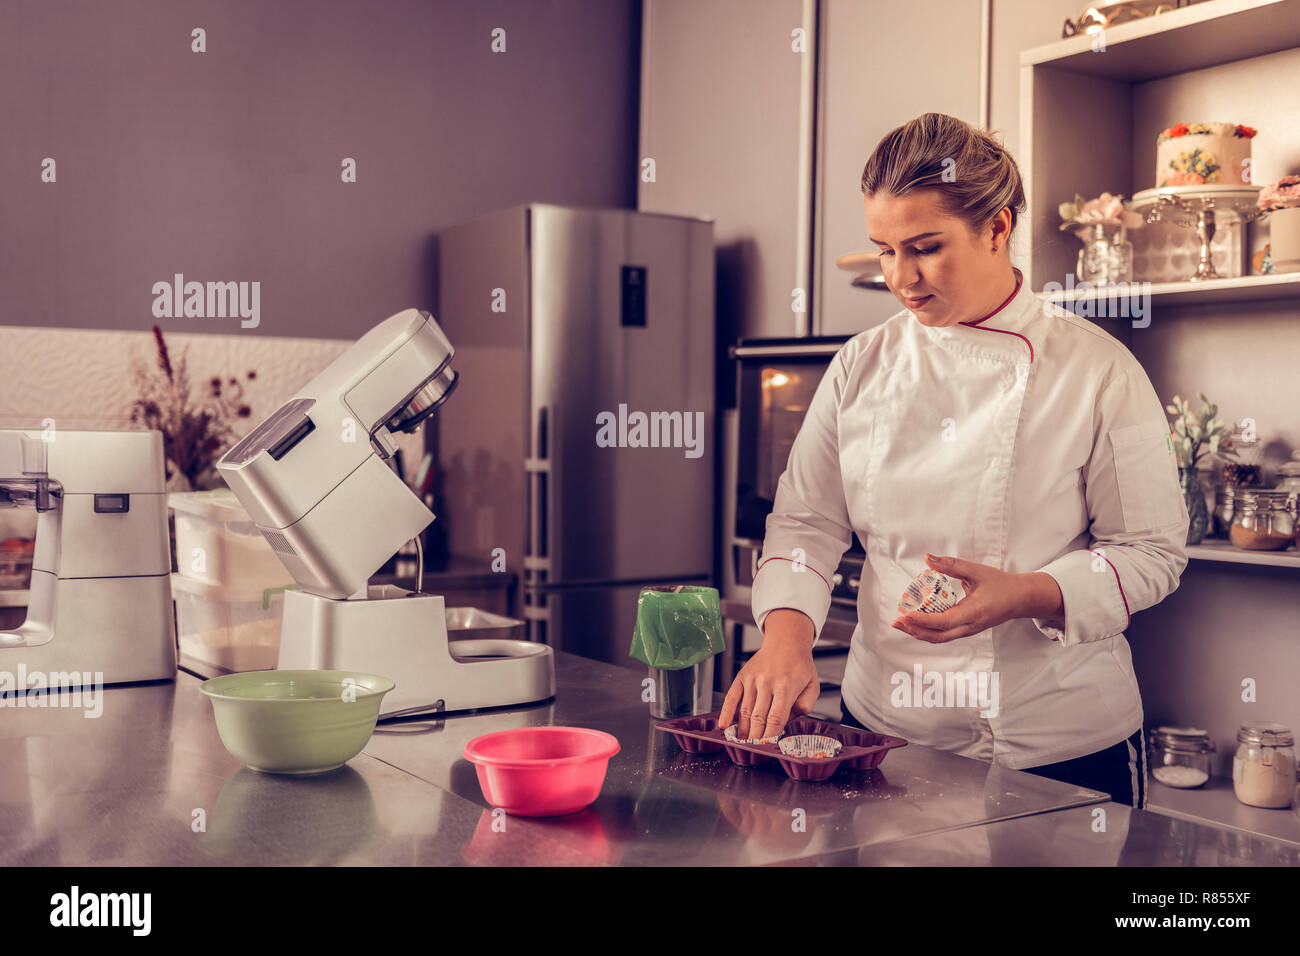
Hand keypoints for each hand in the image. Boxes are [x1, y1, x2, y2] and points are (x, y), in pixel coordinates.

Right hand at [719, 609, 819, 739]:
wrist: (786, 641)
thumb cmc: (800, 666)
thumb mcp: (813, 686)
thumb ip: (806, 705)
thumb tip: (789, 720)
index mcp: (786, 687)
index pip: (776, 718)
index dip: (770, 736)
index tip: (767, 748)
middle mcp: (767, 683)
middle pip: (758, 717)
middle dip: (755, 737)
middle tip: (753, 750)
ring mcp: (753, 679)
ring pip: (745, 710)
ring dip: (742, 729)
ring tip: (742, 743)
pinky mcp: (742, 676)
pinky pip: (731, 696)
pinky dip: (726, 712)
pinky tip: (723, 725)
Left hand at [890, 553, 1061, 642]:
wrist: (1021, 598)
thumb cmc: (1001, 584)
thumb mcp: (976, 571)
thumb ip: (952, 565)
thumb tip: (929, 558)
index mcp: (973, 613)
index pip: (943, 622)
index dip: (922, 620)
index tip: (906, 614)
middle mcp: (970, 626)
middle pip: (938, 636)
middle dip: (914, 630)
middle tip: (896, 621)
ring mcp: (969, 630)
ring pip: (940, 638)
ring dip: (919, 632)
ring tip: (901, 623)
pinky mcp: (967, 629)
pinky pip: (945, 634)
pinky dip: (928, 630)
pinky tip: (917, 622)